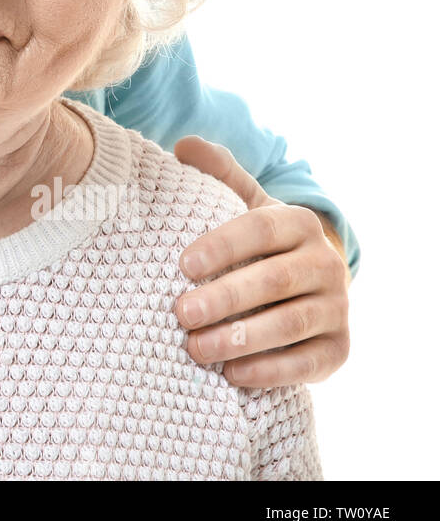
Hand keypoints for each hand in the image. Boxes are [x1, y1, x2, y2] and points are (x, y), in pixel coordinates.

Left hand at [171, 136, 350, 387]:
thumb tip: (184, 146)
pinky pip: (308, 362)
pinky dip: (270, 370)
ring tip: (196, 348)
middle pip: (274, 280)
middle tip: (181, 313)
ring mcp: (337, 307)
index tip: (182, 265)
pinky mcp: (339, 348)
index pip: (260, 229)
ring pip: (291, 322)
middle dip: (225, 298)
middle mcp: (326, 263)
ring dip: (242, 338)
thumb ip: (216, 173)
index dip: (222, 246)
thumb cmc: (255, 241)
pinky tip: (232, 374)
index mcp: (298, 222)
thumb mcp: (239, 203)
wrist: (302, 285)